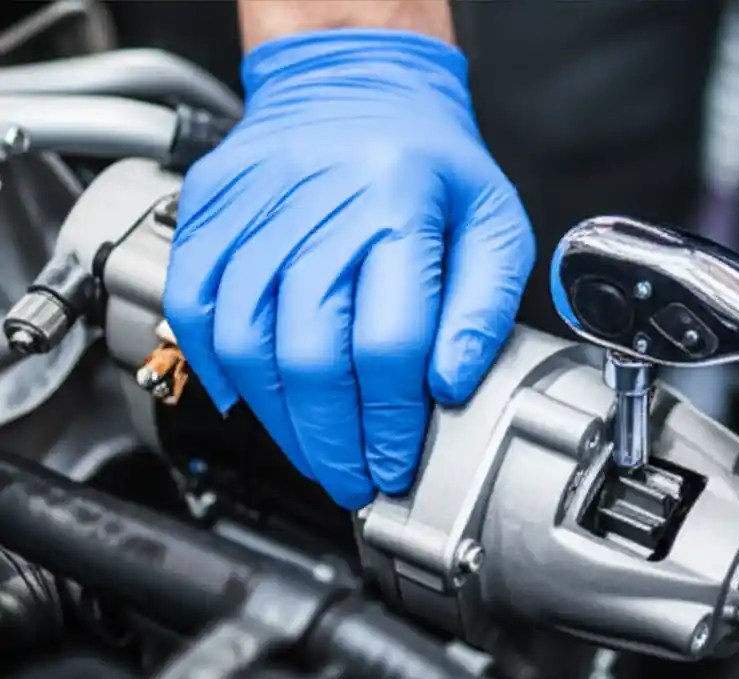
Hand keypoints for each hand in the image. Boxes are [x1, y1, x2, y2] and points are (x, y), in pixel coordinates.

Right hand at [164, 30, 533, 508]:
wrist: (359, 87)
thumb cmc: (434, 166)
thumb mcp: (495, 225)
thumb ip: (484, 308)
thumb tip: (450, 386)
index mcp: (401, 205)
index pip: (388, 342)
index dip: (390, 421)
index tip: (395, 463)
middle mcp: (320, 202)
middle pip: (309, 350)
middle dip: (330, 438)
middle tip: (351, 480)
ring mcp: (255, 203)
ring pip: (244, 337)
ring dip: (276, 416)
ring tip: (311, 453)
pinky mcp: (211, 206)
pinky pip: (192, 300)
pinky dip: (213, 362)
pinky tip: (249, 399)